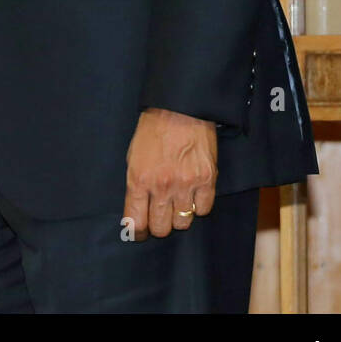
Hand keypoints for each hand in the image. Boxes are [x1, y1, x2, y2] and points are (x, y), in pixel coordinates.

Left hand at [123, 107, 216, 239]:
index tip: (139, 232)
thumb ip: (136, 186)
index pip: (136, 222)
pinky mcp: (207, 180)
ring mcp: (186, 185)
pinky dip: (198, 206)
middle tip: (159, 215)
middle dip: (158, 225)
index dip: (137, 231)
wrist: (179, 109)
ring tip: (176, 203)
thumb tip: (136, 211)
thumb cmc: (152, 131)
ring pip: (183, 223)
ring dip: (179, 217)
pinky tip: (192, 195)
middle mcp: (162, 186)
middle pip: (161, 228)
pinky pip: (203, 210)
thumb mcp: (133, 157)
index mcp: (139, 179)